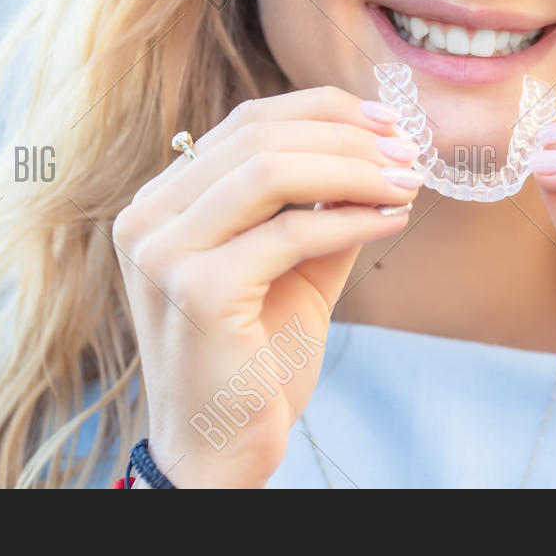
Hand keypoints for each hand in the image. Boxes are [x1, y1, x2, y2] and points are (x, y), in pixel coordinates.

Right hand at [112, 87, 422, 486]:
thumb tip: (381, 150)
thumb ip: (322, 206)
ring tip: (406, 182)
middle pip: (258, 137)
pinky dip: (351, 218)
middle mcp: (148, 218)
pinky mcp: (196, 291)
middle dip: (347, 137)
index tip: (388, 121)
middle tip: (408, 152)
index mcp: (163, 202)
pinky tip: (392, 219)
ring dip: (354, 170)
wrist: (222, 445)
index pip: (247, 123)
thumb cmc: (257, 356)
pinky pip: (290, 232)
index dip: (323, 111)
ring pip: (271, 172)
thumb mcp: (295, 264)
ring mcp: (164, 253)